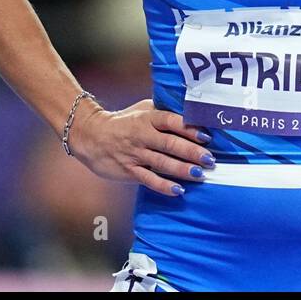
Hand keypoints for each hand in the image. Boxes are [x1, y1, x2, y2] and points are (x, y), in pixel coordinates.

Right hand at [68, 98, 214, 197]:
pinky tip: (178, 190)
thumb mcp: (142, 109)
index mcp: (147, 118)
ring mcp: (135, 154)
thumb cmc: (124, 121)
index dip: (189, 128)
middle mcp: (142, 136)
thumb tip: (191, 112)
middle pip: (169, 144)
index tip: (206, 136)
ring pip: (162, 163)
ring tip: (200, 175)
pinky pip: (148, 180)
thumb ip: (163, 111)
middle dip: (191, 152)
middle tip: (209, 159)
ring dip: (182, 170)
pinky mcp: (129, 170)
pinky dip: (163, 186)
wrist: (91, 136)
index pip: (171, 121)